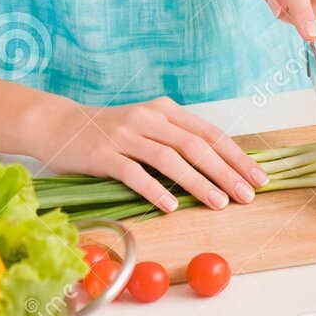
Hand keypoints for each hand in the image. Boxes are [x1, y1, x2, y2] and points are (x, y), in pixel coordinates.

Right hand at [30, 96, 268, 214]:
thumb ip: (174, 140)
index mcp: (164, 110)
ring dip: (198, 182)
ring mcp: (124, 135)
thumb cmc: (107, 131)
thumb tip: (217, 168)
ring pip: (170, 159)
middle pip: (195, 145)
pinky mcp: (103, 154)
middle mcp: (147, 118)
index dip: (236, 155)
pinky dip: (156, 190)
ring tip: (220, 203)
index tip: (258, 177)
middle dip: (226, 171)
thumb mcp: (145, 126)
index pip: (209, 132)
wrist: (57, 124)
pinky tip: (172, 206)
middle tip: (247, 195)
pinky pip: (134, 173)